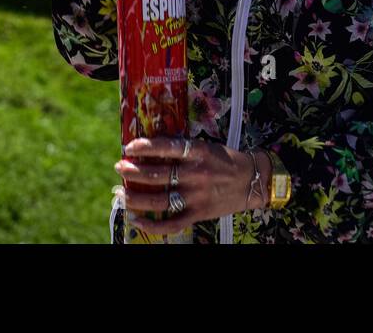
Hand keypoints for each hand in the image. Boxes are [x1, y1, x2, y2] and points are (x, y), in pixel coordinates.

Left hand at [115, 136, 268, 235]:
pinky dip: (151, 224)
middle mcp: (195, 174)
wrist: (252, 181)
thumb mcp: (206, 147)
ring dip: (135, 197)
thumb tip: (151, 149)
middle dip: (133, 171)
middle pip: (156, 175)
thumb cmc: (225, 160)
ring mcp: (196, 196)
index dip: (145, 147)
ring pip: (158, 201)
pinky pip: (170, 224)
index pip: (166, 147)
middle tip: (120, 167)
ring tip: (121, 193)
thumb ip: (182, 149)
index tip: (129, 146)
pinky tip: (135, 219)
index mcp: (198, 152)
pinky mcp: (198, 214)